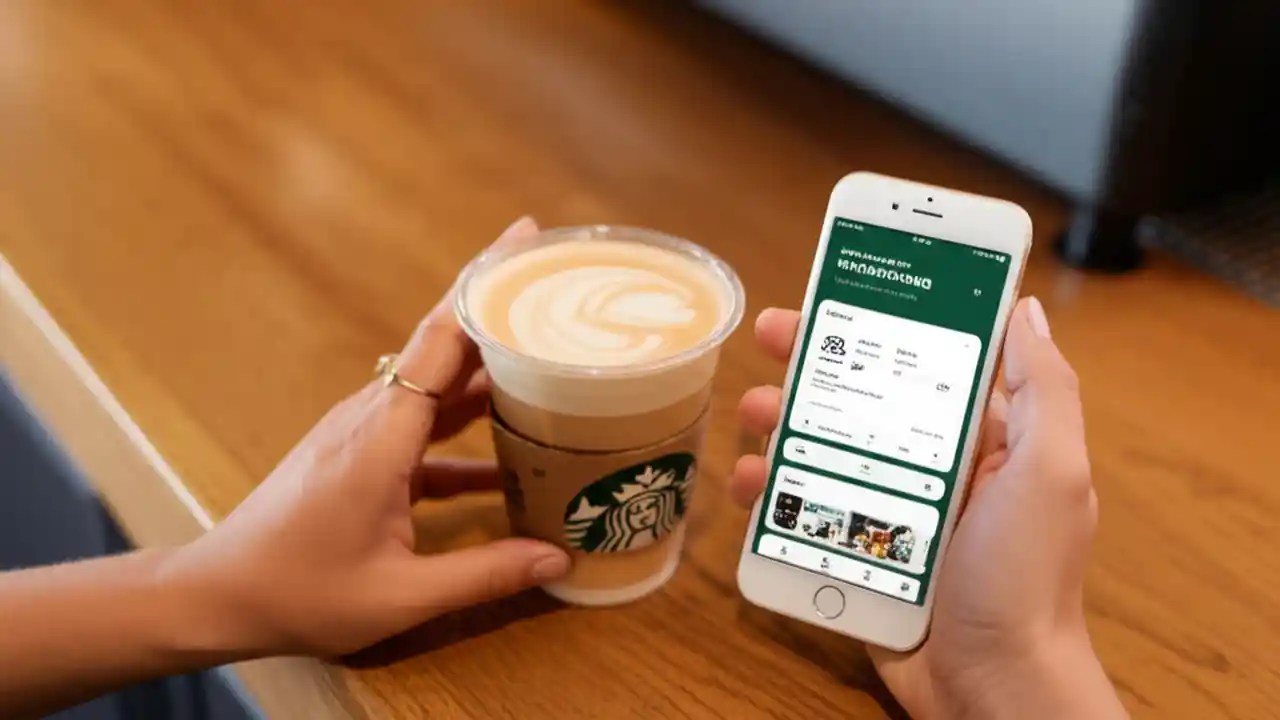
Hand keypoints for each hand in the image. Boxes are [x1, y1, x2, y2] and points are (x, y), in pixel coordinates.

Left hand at [165, 217, 569, 656]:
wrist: (219, 594)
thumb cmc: (300, 593)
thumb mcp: (399, 595)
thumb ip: (484, 574)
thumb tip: (561, 557)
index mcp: (382, 434)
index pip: (441, 337)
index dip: (485, 283)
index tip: (528, 236)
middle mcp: (372, 415)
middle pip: (444, 342)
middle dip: (499, 304)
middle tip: (561, 276)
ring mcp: (364, 430)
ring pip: (437, 379)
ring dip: (489, 361)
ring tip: (552, 348)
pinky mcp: (361, 452)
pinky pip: (424, 420)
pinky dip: (466, 419)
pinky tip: (510, 448)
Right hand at [732, 298, 1125, 718]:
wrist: (992, 689)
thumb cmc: (1027, 582)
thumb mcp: (1051, 473)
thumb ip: (1042, 389)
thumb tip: (1024, 308)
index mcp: (985, 439)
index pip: (929, 359)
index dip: (885, 319)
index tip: (842, 288)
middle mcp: (934, 467)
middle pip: (864, 396)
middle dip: (817, 362)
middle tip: (772, 338)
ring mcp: (890, 511)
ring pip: (824, 448)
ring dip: (784, 422)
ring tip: (754, 414)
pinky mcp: (855, 552)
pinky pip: (804, 509)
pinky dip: (770, 492)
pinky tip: (747, 485)